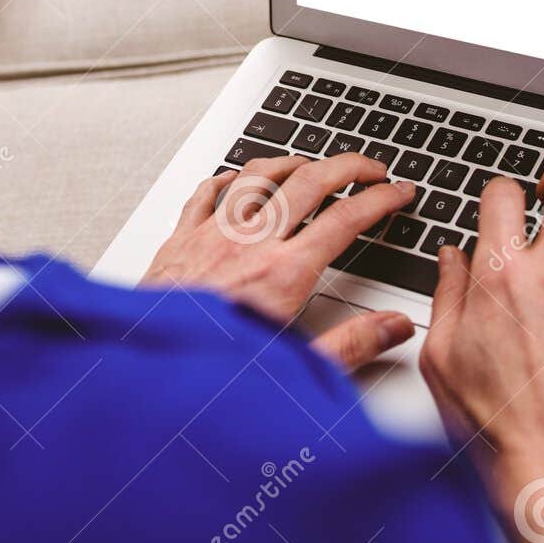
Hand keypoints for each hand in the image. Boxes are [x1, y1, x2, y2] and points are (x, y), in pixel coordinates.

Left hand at [146, 153, 417, 370]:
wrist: (144, 380)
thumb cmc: (210, 377)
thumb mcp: (296, 370)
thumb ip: (351, 345)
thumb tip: (394, 327)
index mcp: (283, 275)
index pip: (346, 220)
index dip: (381, 199)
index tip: (399, 193)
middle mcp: (248, 246)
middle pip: (309, 182)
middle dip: (349, 165)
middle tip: (371, 167)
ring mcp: (211, 238)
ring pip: (258, 176)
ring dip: (291, 162)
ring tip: (311, 163)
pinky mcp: (179, 242)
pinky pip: (206, 194)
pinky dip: (229, 179)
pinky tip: (237, 179)